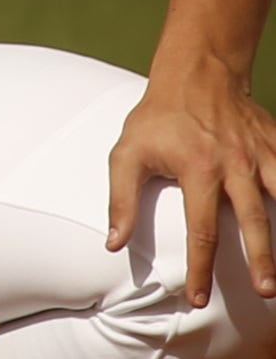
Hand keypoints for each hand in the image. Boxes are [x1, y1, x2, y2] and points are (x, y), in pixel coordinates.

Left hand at [108, 56, 275, 304]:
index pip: (201, 231)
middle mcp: (234, 165)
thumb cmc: (158, 118)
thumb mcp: (128, 152)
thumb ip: (121, 200)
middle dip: (261, 260)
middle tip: (264, 292)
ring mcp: (260, 156)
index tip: (198, 299)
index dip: (200, 269)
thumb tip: (113, 245)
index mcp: (197, 169)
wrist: (197, 74)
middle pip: (253, 222)